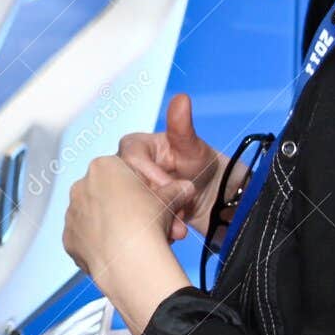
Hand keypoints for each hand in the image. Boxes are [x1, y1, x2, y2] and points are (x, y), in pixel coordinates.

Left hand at [64, 155, 190, 330]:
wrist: (129, 260)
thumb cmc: (146, 223)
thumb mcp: (169, 199)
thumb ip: (176, 190)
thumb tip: (186, 188)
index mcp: (103, 166)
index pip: (126, 173)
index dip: (146, 190)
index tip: (157, 205)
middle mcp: (81, 186)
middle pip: (109, 195)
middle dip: (129, 209)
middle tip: (151, 227)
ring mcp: (72, 213)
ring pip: (97, 217)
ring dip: (115, 226)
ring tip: (137, 243)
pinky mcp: (69, 239)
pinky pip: (87, 239)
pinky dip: (101, 245)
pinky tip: (119, 253)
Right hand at [116, 94, 223, 239]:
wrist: (209, 197)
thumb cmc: (200, 164)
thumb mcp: (192, 147)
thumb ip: (182, 126)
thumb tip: (182, 98)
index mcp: (134, 148)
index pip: (130, 159)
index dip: (149, 174)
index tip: (170, 188)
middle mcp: (125, 170)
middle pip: (126, 186)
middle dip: (153, 203)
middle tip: (177, 213)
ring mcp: (127, 193)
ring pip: (128, 208)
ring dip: (152, 221)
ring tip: (177, 228)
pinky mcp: (132, 214)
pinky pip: (132, 224)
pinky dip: (150, 232)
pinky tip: (169, 236)